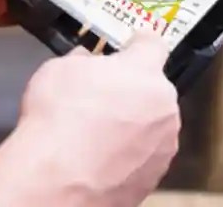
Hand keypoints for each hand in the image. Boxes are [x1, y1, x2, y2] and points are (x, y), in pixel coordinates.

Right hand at [12, 31, 180, 205]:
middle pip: (154, 90)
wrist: (58, 178)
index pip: (154, 45)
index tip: (130, 46)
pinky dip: (127, 156)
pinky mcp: (154, 177)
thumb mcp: (59, 68)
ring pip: (152, 126)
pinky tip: (99, 158)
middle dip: (131, 91)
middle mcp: (163, 106)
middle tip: (99, 98)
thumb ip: (81, 61)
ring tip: (95, 134)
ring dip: (132, 126)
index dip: (138, 44)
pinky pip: (144, 157)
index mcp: (144, 71)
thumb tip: (85, 63)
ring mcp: (163, 145)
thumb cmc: (59, 119)